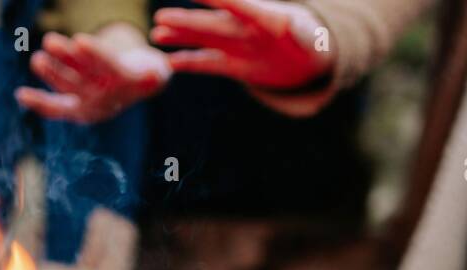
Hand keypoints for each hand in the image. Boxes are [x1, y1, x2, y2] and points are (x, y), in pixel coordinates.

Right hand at [15, 27, 171, 123]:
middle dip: (53, 73)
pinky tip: (80, 41)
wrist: (150, 78)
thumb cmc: (108, 82)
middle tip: (36, 59)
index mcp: (83, 111)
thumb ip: (61, 88)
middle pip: (71, 86)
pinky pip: (108, 62)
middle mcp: (98, 105)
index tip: (21, 93)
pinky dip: (94, 52)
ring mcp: (114, 92)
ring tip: (50, 40)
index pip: (57, 109)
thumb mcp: (83, 89)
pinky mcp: (130, 78)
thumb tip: (20, 97)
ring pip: (86, 71)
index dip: (39, 103)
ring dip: (67, 56)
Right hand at [151, 0, 333, 89]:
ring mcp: (236, 47)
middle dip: (186, 21)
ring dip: (181, 37)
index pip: (235, 4)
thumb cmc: (309, 42)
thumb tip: (288, 22)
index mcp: (262, 18)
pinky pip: (208, 63)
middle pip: (211, 24)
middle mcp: (243, 29)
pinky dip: (189, 63)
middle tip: (160, 16)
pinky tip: (170, 62)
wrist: (308, 59)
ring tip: (157, 34)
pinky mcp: (233, 66)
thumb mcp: (308, 37)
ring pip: (203, 40)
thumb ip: (295, 31)